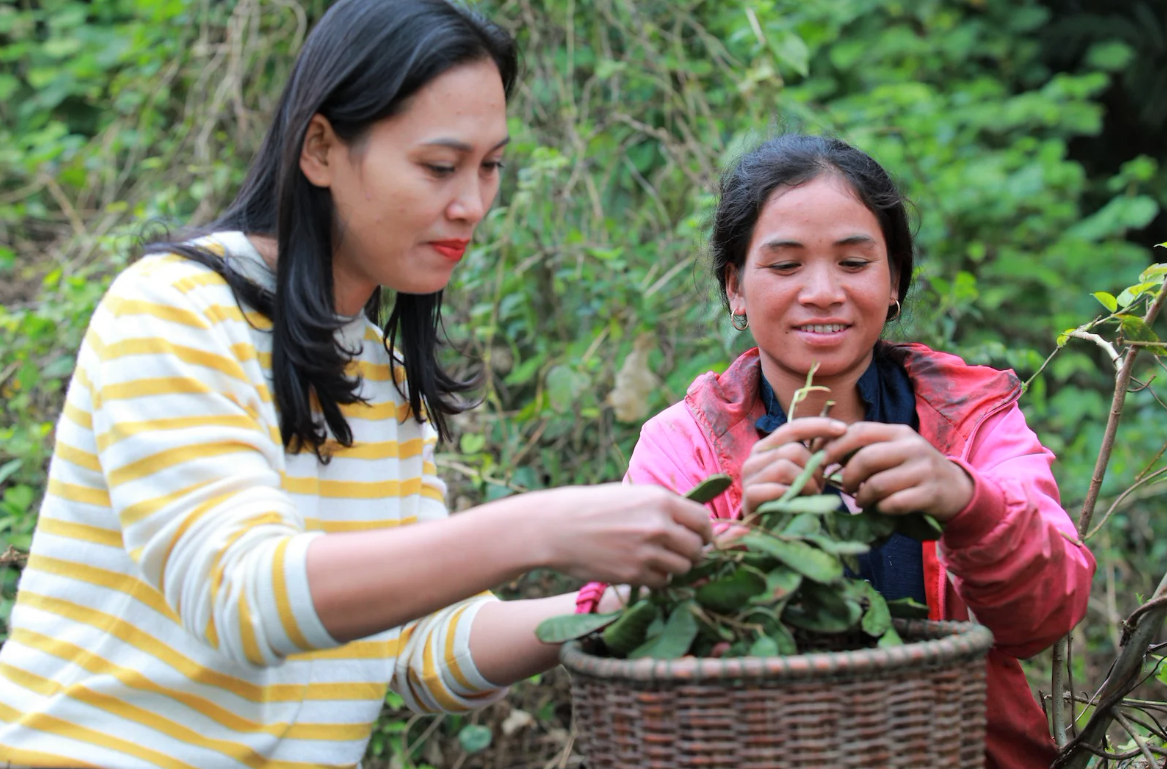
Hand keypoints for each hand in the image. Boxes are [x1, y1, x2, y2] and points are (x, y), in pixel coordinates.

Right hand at [537, 484, 712, 588]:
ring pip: (682, 569)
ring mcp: (646, 552)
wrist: (554, 527)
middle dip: (690, 553)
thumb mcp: (630, 495)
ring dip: (673, 568)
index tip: (700, 539)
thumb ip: (661, 508)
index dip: (704, 533)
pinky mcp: (633, 574)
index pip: (702, 520)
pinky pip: (661, 583)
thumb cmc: (591, 508)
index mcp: (660, 500)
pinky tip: (640, 570)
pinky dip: (656, 580)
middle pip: (697, 549)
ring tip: (655, 561)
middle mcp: (658, 525)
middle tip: (676, 554)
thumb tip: (692, 526)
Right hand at [740, 417, 847, 514]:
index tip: (843, 429)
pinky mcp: (749, 495)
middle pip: (792, 450)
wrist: (769, 530)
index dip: (818, 426)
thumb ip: (811, 457)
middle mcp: (754, 458)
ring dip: (806, 484)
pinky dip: (792, 496)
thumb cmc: (789, 499)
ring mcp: (749, 477)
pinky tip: (795, 504)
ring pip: (785, 467)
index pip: (792, 428)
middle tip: (819, 486)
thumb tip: (838, 436)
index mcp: (766, 447)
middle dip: (813, 468)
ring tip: (809, 497)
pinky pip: (776, 488)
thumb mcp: (801, 474)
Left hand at [820, 422, 973, 520]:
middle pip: (865, 458)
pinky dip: (881, 508)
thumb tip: (824, 453)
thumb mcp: (895, 452)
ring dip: (863, 497)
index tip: (821, 461)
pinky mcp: (930, 493)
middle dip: (848, 476)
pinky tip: (881, 508)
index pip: (859, 431)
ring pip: (877, 483)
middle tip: (845, 487)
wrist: (958, 489)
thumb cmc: (915, 470)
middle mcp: (912, 447)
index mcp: (898, 432)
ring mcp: (923, 470)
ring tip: (862, 500)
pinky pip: (893, 503)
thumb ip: (867, 448)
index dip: (834, 446)